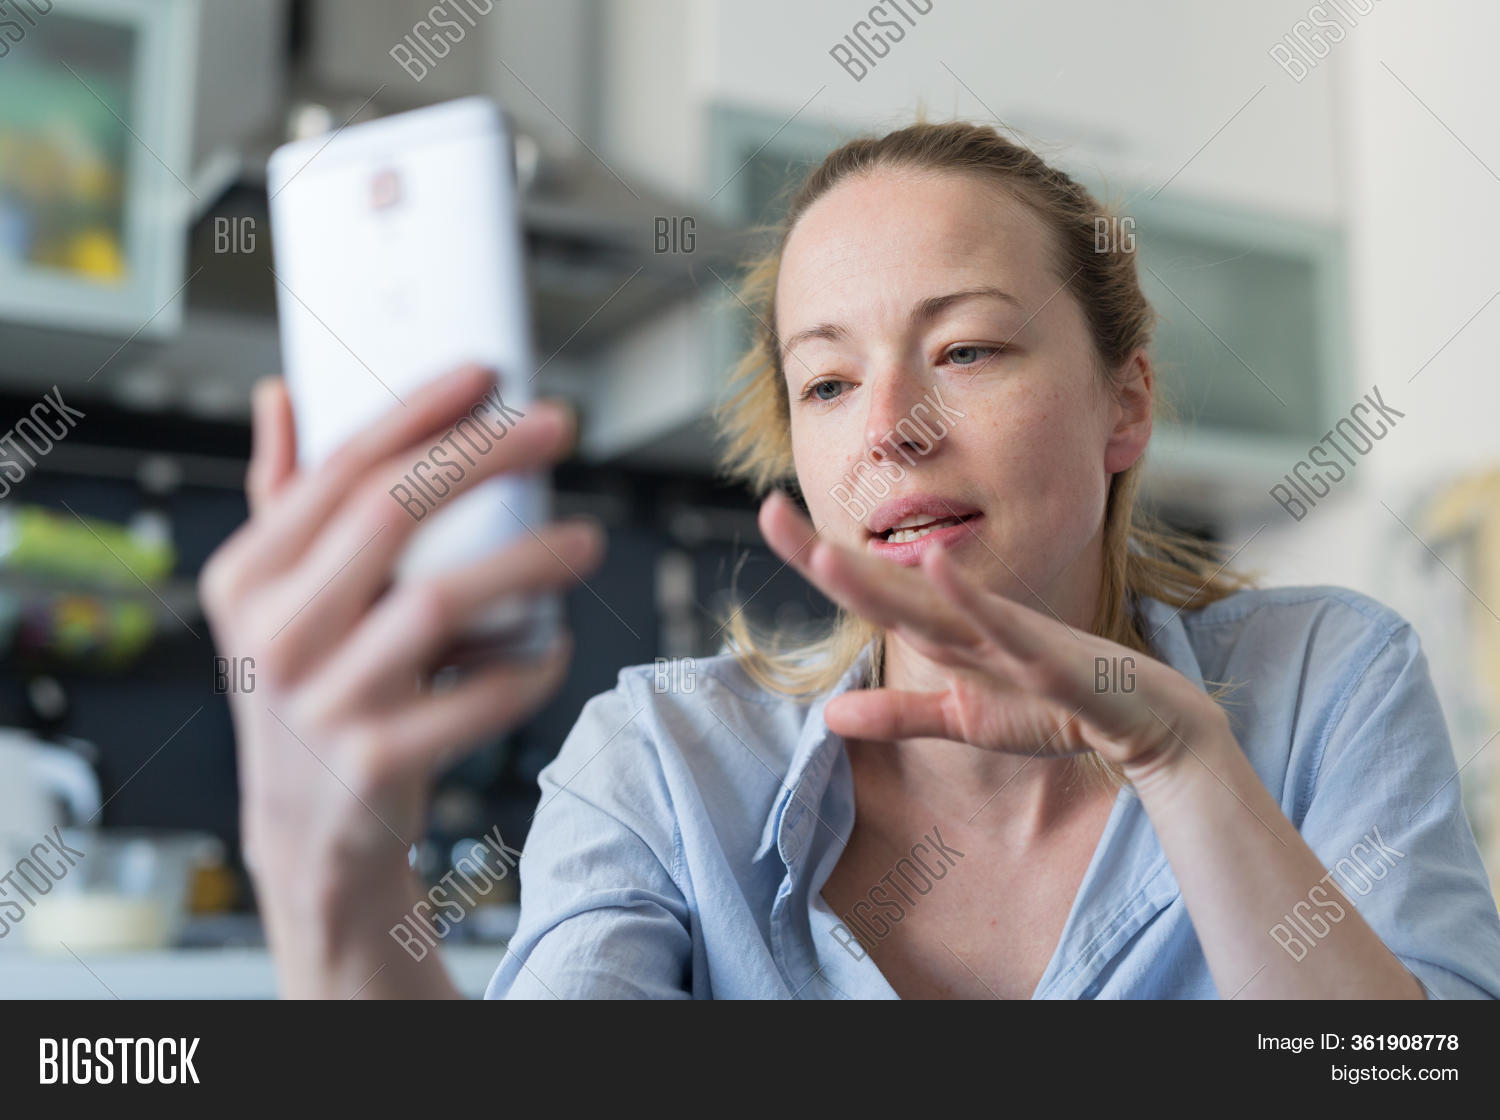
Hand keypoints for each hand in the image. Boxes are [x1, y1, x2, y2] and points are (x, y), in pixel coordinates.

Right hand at [200, 365, 600, 950]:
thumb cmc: (310, 689)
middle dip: (482, 457)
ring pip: (439, 602)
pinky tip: (553, 647)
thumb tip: (282, 392)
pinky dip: (528, 667)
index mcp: (247, 577)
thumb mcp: (275, 598)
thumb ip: (280, 497)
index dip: (418, 413)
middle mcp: (272, 634)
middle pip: (389, 514)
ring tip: (585, 540)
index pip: (338, 470)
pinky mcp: (376, 762)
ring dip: (525, 562)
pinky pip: (477, 697)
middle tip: (557, 426)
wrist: (309, 833)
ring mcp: (322, 701)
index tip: (487, 374)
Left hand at [757, 492, 1224, 777]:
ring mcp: (1004, 636)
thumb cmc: (1054, 708)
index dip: (818, 562)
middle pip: (883, 585)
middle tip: (765, 511)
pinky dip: (968, 595)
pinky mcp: (1045, 659)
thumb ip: (898, 715)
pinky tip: (933, 562)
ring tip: (819, 551)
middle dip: (824, 554)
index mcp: (943, 632)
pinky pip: (1001, 625)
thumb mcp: (962, 720)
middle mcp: (966, 621)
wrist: (1146, 722)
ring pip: (929, 603)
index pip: (868, 593)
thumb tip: (827, 715)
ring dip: (876, 578)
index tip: (769, 520)